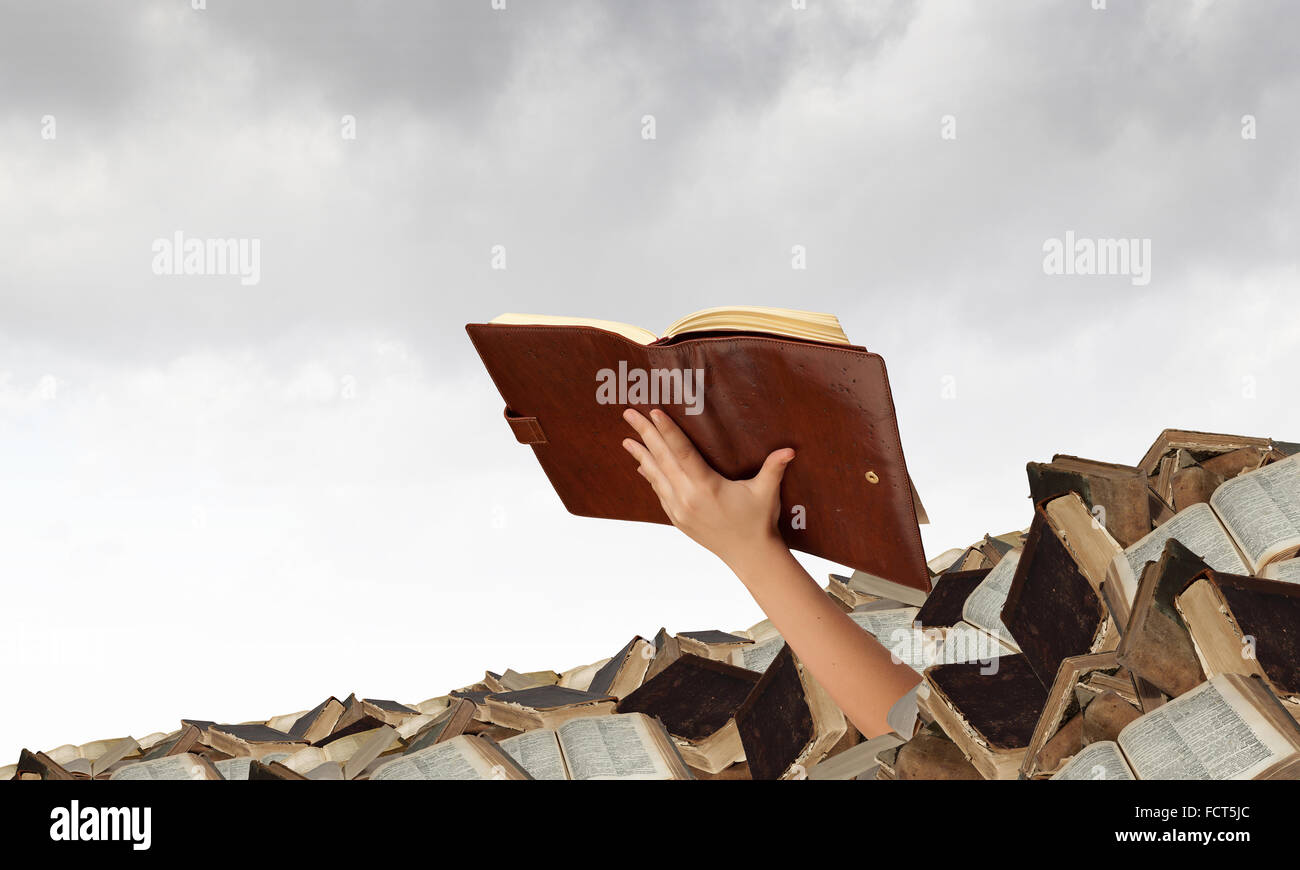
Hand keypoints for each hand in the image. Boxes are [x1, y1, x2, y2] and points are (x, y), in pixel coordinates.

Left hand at [621, 407, 794, 570]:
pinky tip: (642, 465)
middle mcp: (687, 497)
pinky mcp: (677, 518)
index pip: (682, 452)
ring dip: (641, 455)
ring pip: (656, 476)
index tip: (653, 412)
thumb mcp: (767, 492)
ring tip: (627, 440)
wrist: (750, 556)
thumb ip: (774, 468)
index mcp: (706, 487)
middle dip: (645, 434)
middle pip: (662, 459)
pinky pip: (659, 492)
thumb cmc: (759, 521)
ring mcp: (679, 509)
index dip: (667, 431)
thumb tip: (790, 449)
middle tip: (629, 413)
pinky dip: (650, 476)